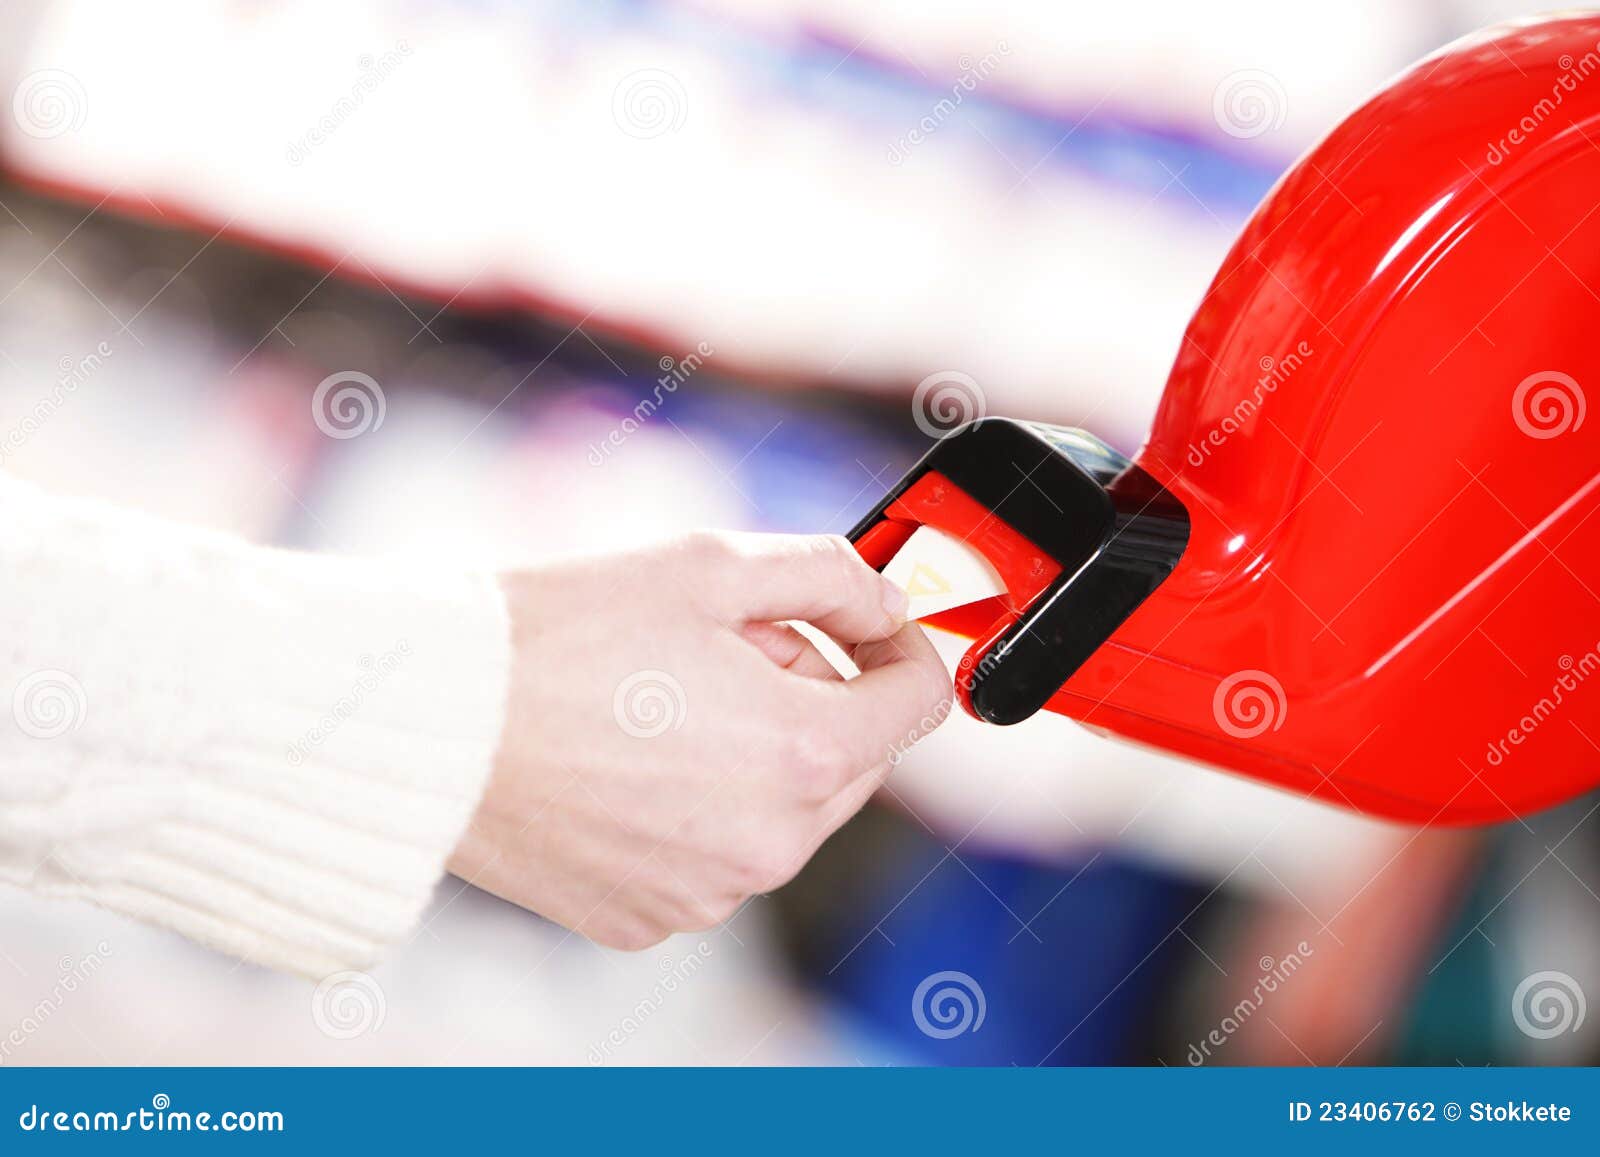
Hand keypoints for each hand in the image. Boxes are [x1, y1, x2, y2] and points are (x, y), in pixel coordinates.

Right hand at [448, 531, 952, 948]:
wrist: (431, 723)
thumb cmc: (560, 635)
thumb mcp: (711, 565)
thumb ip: (832, 576)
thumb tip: (888, 606)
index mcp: (801, 757)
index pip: (917, 704)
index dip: (902, 649)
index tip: (872, 626)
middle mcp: (769, 847)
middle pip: (852, 762)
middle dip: (816, 698)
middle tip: (734, 648)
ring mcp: (708, 896)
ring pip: (782, 815)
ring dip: (758, 758)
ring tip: (665, 702)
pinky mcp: (650, 921)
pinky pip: (713, 859)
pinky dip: (698, 811)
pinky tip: (630, 762)